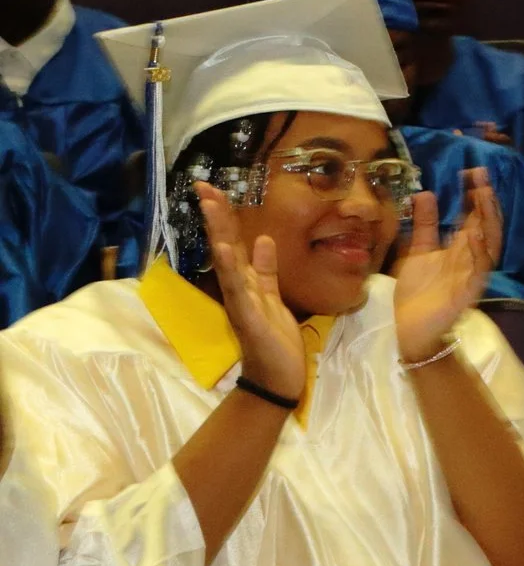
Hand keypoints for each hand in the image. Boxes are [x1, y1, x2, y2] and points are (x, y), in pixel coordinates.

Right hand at [196, 182, 307, 399]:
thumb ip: (267, 271)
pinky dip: (232, 270)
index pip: (233, 243)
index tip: (214, 189)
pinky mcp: (248, 318)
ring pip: (228, 263)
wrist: (277, 379)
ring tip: (211, 206)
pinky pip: (239, 291)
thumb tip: (265, 239)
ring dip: (220, 234)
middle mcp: (238, 289)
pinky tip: (227, 249)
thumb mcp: (273, 298)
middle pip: (225, 246)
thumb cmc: (275, 339)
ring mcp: (240, 303)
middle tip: (204, 186)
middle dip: (216, 217)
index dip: (224, 217)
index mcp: (245, 283)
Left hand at [394, 170, 499, 358]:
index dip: (474, 195)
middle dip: (486, 201)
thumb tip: (425, 192)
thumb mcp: (417, 251)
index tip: (472, 172)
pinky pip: (479, 270)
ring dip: (488, 221)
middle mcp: (470, 258)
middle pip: (487, 226)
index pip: (473, 216)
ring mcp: (472, 274)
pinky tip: (473, 234)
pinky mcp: (468, 292)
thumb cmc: (417, 293)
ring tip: (483, 196)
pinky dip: (478, 252)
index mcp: (460, 249)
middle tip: (481, 176)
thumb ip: (424, 225)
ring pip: (489, 244)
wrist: (411, 329)